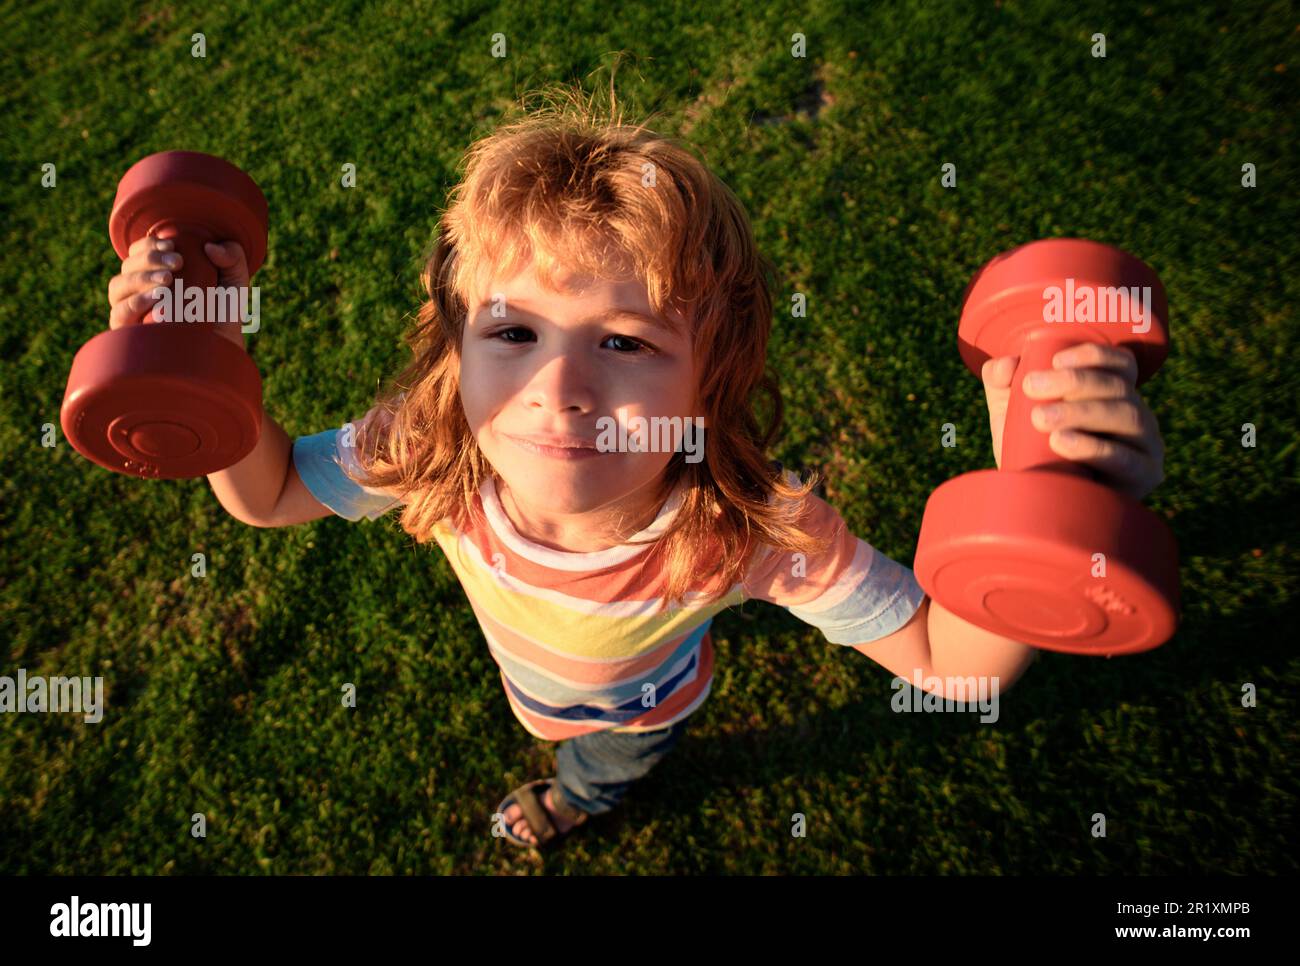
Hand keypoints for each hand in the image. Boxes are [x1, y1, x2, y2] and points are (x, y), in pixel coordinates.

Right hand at [107, 234, 250, 351]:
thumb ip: (233, 257)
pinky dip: (135, 302)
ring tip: (168, 279)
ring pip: (118, 286)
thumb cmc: (225, 316)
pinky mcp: (129, 335)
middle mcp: (138, 292)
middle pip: (127, 266)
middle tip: (177, 262)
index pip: (138, 252)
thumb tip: (210, 246)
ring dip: (140, 277)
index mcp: (155, 275)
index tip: (173, 244)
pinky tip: (157, 297)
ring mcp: (131, 313)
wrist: (224, 350)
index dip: (149, 244)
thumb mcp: (235, 282)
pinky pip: (119, 314)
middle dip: (149, 258)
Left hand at [981, 342, 1165, 499]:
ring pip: (1127, 417)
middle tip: (1031, 387)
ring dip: (1082, 412)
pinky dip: (1095, 448)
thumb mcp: (1011, 414)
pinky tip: (1062, 442)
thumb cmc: (1031, 453)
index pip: (1121, 364)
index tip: (1055, 361)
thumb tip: (1004, 366)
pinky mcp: (1145, 478)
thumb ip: (1001, 383)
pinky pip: (1128, 460)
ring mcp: (1146, 446)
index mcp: (1113, 395)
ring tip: (1040, 418)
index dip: (1094, 355)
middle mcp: (1136, 416)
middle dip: (1075, 382)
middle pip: (1118, 387)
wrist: (1041, 507)